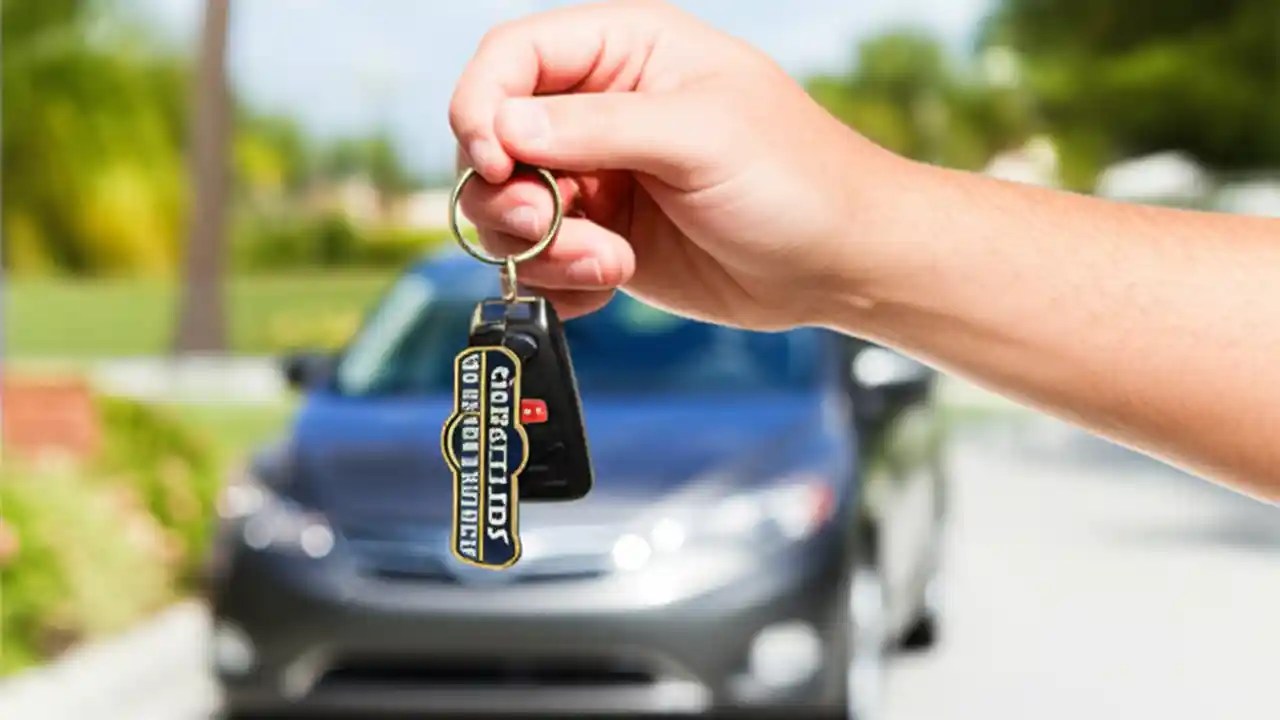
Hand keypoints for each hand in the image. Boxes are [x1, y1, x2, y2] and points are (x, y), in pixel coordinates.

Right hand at [450, 0, 910, 327]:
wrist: (838, 262)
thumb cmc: (796, 178)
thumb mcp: (701, 136)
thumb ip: (599, 127)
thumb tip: (504, 128)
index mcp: (625, 51)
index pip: (512, 56)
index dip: (483, 104)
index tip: (495, 158)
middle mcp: (598, 111)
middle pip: (491, 138)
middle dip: (506, 193)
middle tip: (545, 227)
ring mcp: (597, 177)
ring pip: (505, 208)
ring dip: (539, 247)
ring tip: (607, 265)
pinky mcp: (602, 238)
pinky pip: (538, 261)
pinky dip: (558, 281)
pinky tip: (609, 284)